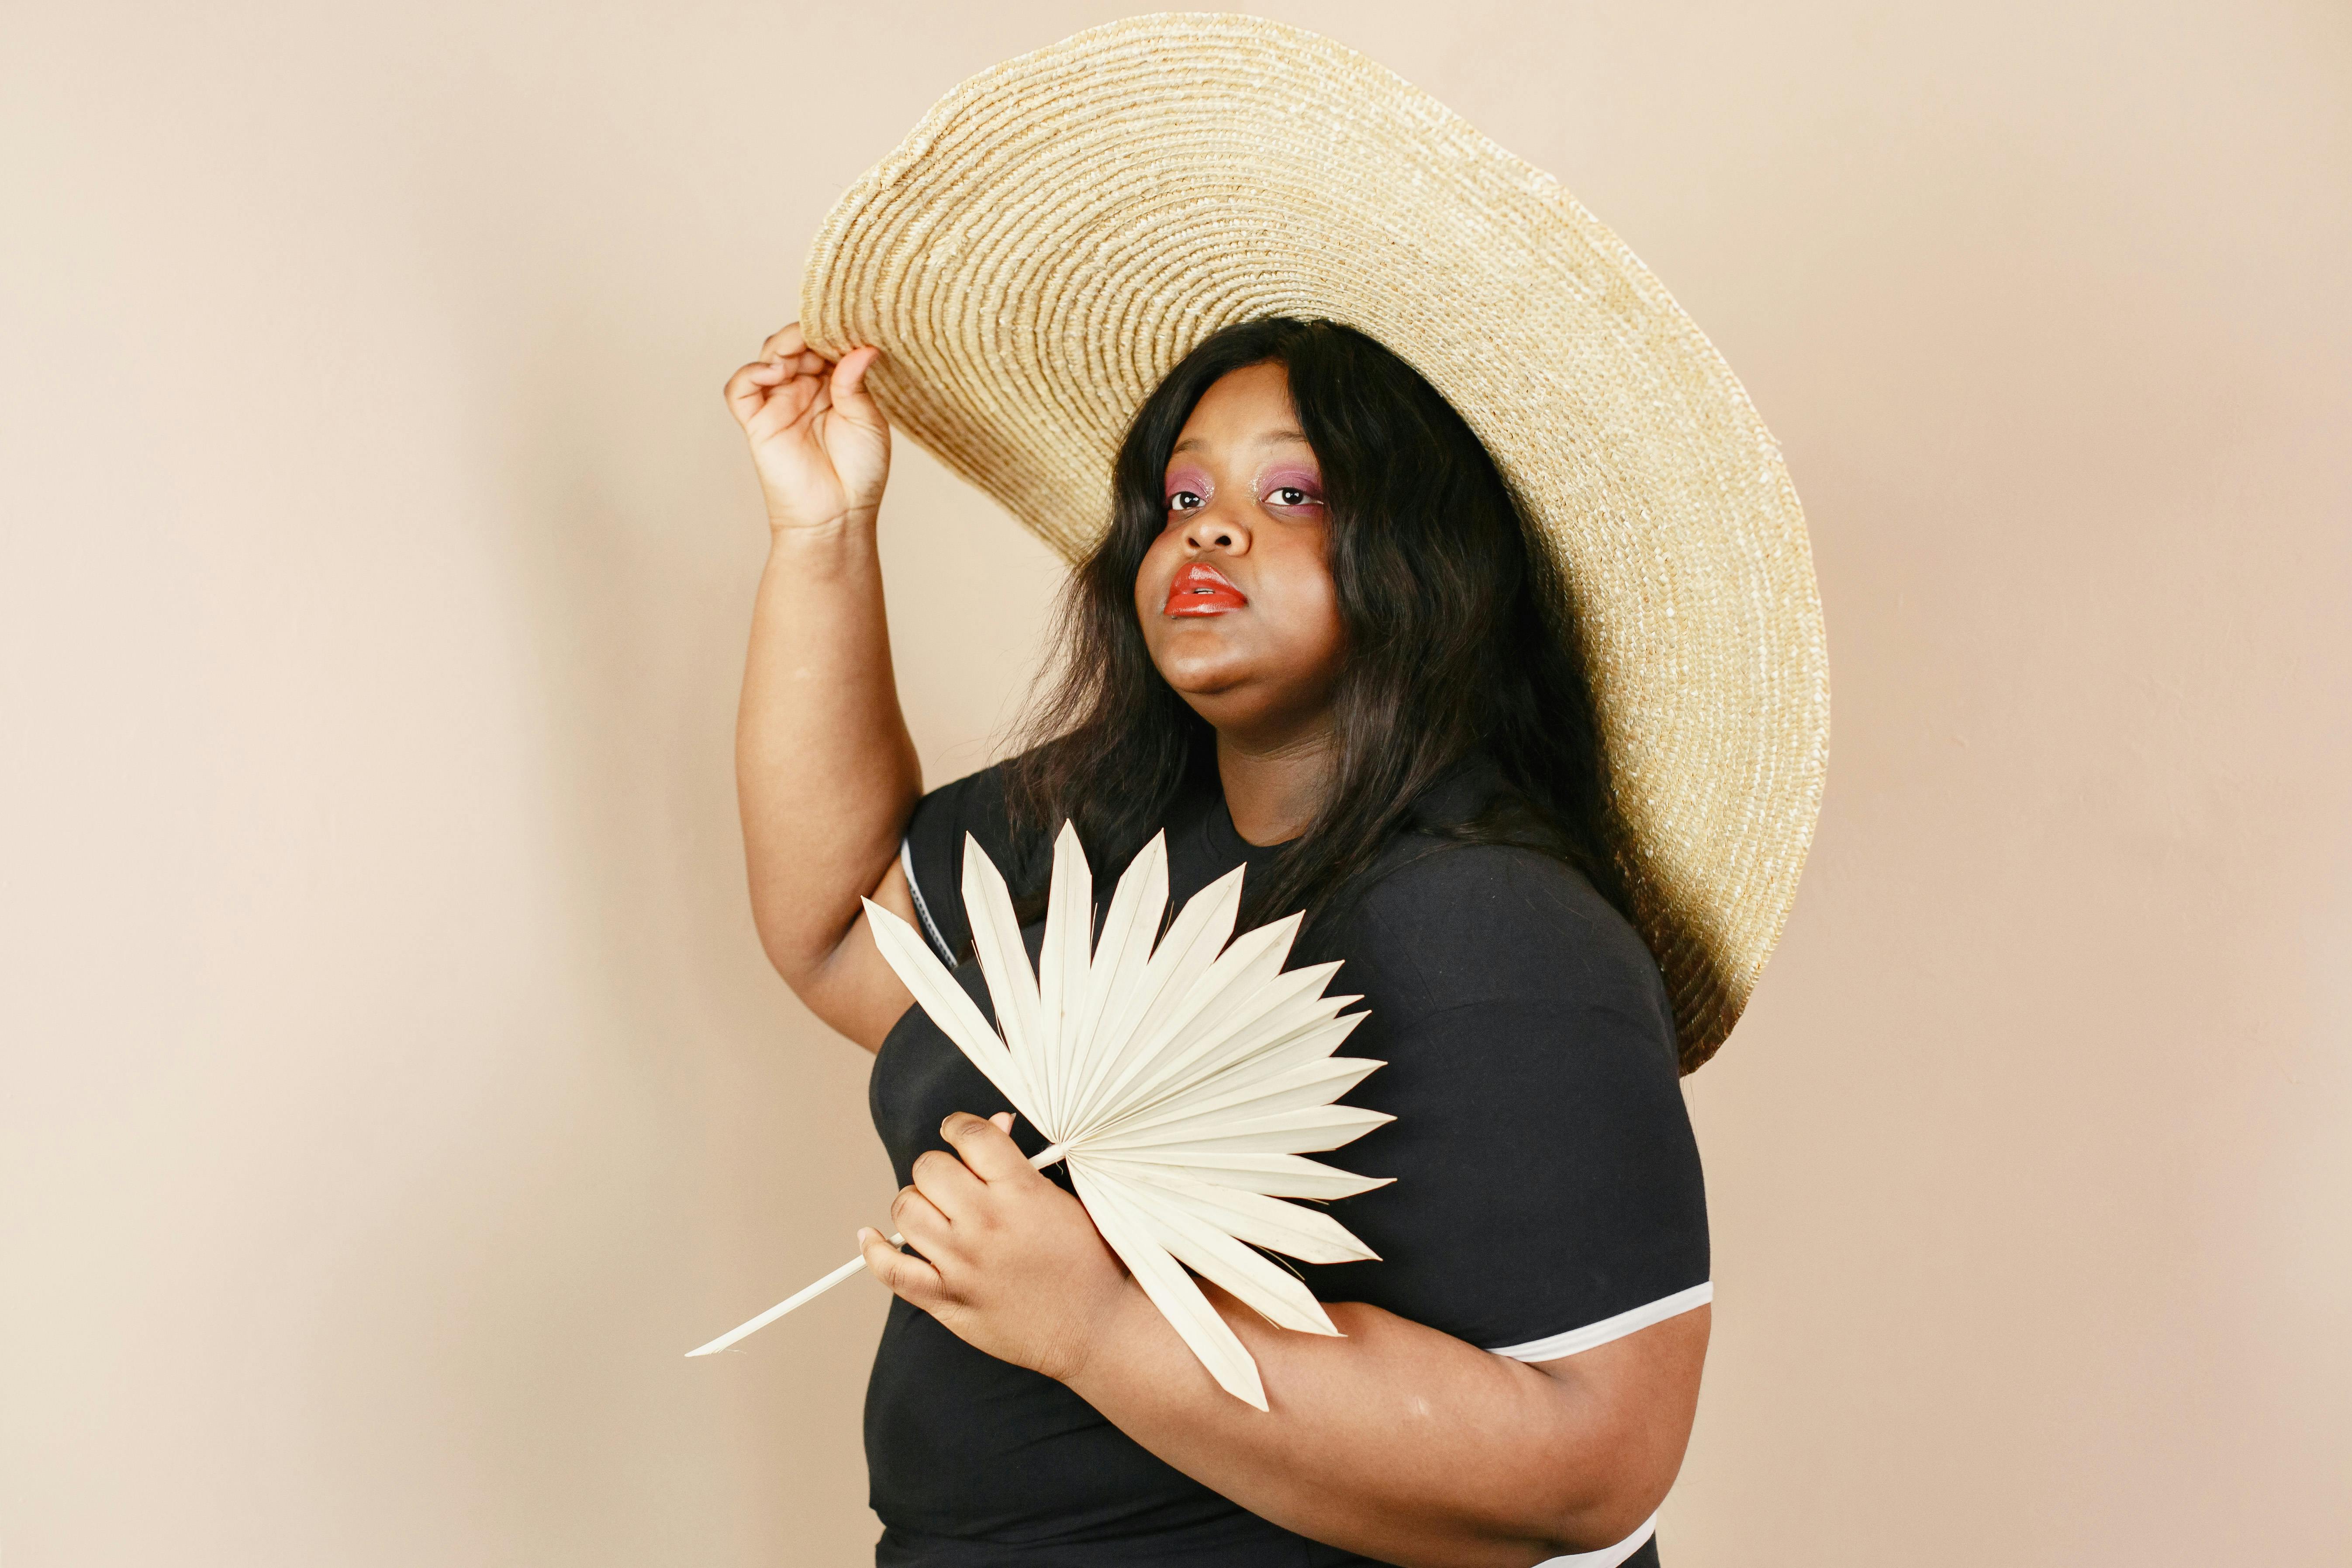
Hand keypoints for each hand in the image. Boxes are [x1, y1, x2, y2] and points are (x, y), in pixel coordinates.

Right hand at [723, 323, 890, 533]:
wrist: (840, 514)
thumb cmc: (860, 473)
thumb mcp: (868, 421)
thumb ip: (856, 382)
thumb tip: (863, 347)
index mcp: (833, 384)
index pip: (822, 344)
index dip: (829, 333)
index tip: (846, 328)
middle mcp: (803, 389)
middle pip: (792, 343)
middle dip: (806, 335)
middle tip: (823, 342)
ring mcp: (778, 403)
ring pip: (767, 357)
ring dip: (782, 348)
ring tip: (801, 358)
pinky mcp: (757, 422)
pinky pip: (740, 388)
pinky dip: (751, 372)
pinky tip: (774, 373)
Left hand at [859, 1112, 1135, 1383]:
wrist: (1099, 1330)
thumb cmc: (1091, 1263)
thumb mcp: (1065, 1201)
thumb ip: (1023, 1165)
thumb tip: (994, 1125)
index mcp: (1019, 1192)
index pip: (970, 1135)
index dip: (960, 1127)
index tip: (960, 1133)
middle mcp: (984, 1224)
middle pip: (930, 1168)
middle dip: (942, 1168)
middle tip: (959, 1183)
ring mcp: (961, 1264)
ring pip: (905, 1210)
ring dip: (918, 1203)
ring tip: (937, 1212)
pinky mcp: (947, 1301)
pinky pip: (891, 1271)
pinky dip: (874, 1251)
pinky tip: (872, 1237)